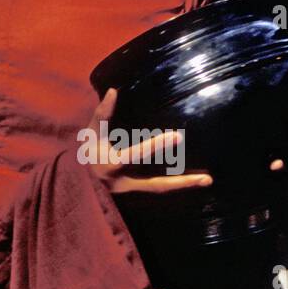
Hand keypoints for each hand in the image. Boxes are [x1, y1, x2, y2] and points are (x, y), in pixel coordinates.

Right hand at [84, 89, 213, 194]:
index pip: (135, 155)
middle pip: (156, 186)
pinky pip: (158, 191)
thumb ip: (102, 114)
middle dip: (181, 182)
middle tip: (207, 178)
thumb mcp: (91, 133)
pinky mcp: (136, 197)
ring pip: (160, 191)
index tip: (177, 136)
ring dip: (183, 186)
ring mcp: (130, 193)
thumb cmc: (88, 152)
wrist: (80, 182)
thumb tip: (112, 91)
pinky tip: (194, 181)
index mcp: (111, 165)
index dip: (155, 146)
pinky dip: (176, 186)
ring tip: (207, 180)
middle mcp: (123, 183)